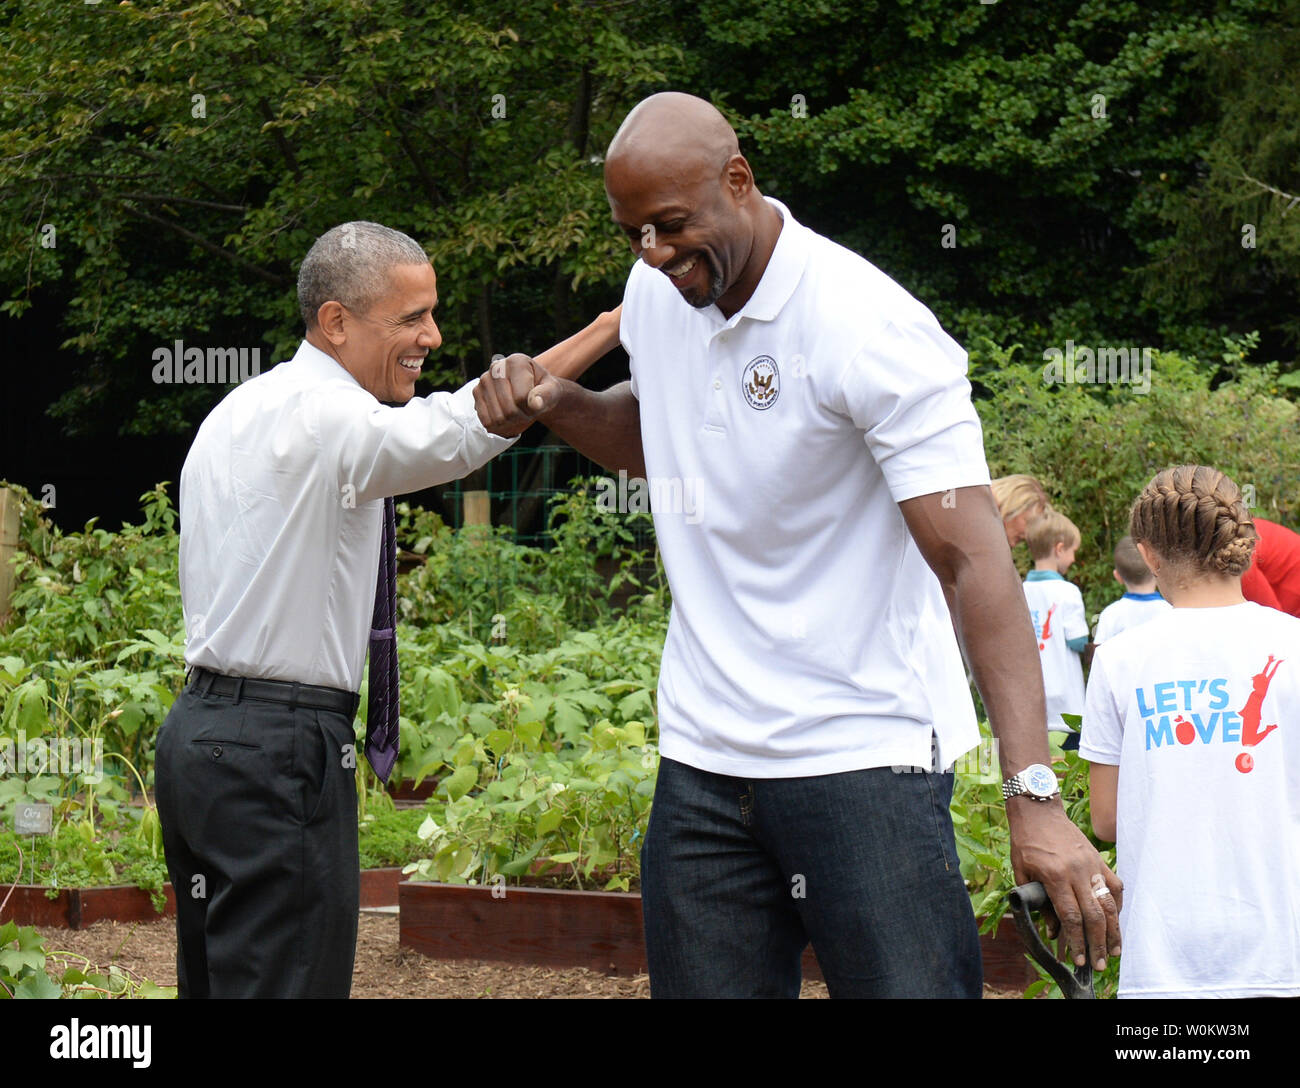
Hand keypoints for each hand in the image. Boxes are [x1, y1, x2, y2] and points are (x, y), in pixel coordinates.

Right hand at [473, 353, 563, 436]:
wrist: (530, 390)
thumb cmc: (543, 390)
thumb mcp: (553, 390)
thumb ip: (547, 395)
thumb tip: (535, 403)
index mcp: (516, 361)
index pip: (522, 398)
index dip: (532, 409)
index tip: (536, 404)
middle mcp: (496, 367)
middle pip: (509, 409)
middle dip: (522, 416)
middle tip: (528, 410)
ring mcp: (483, 380)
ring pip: (497, 417)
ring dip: (511, 422)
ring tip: (518, 411)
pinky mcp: (476, 393)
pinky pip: (486, 420)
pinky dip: (499, 425)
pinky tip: (506, 415)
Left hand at [1006, 797, 1122, 970]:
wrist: (1038, 812)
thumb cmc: (1025, 842)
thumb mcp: (1022, 873)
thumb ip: (1038, 904)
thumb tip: (1053, 931)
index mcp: (1055, 876)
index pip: (1071, 917)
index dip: (1077, 942)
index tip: (1079, 960)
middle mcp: (1078, 872)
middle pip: (1094, 915)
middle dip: (1098, 944)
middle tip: (1100, 965)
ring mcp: (1092, 865)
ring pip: (1110, 903)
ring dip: (1114, 930)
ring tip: (1114, 950)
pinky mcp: (1099, 860)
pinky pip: (1115, 886)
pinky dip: (1118, 905)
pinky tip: (1116, 921)